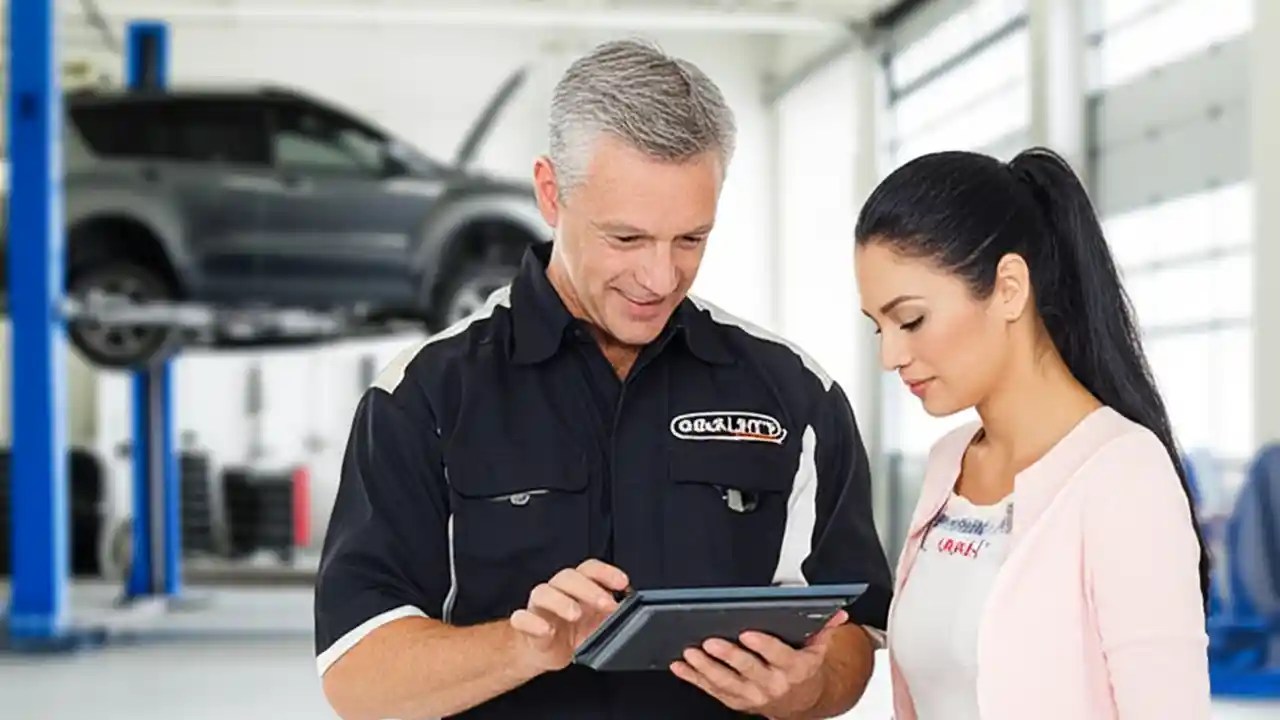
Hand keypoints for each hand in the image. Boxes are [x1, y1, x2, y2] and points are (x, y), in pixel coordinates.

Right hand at [509, 559, 629, 673]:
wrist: (545, 652)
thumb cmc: (573, 632)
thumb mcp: (598, 624)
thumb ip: (612, 615)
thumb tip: (631, 611)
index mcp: (578, 587)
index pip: (590, 569)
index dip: (606, 572)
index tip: (622, 583)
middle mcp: (557, 591)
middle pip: (567, 577)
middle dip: (588, 589)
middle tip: (606, 604)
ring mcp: (539, 607)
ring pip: (542, 592)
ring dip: (560, 601)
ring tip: (576, 614)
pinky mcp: (525, 625)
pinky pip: (521, 618)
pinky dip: (532, 622)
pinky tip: (546, 630)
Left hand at [670, 610, 848, 718]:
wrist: (803, 702)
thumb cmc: (805, 669)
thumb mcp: (819, 649)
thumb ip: (825, 628)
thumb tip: (838, 612)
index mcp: (794, 668)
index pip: (777, 656)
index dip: (763, 645)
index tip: (747, 634)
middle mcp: (773, 684)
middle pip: (748, 670)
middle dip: (728, 656)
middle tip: (711, 642)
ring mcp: (753, 695)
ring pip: (726, 683)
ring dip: (706, 668)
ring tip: (691, 653)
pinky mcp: (736, 700)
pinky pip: (713, 690)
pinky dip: (694, 679)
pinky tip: (680, 666)